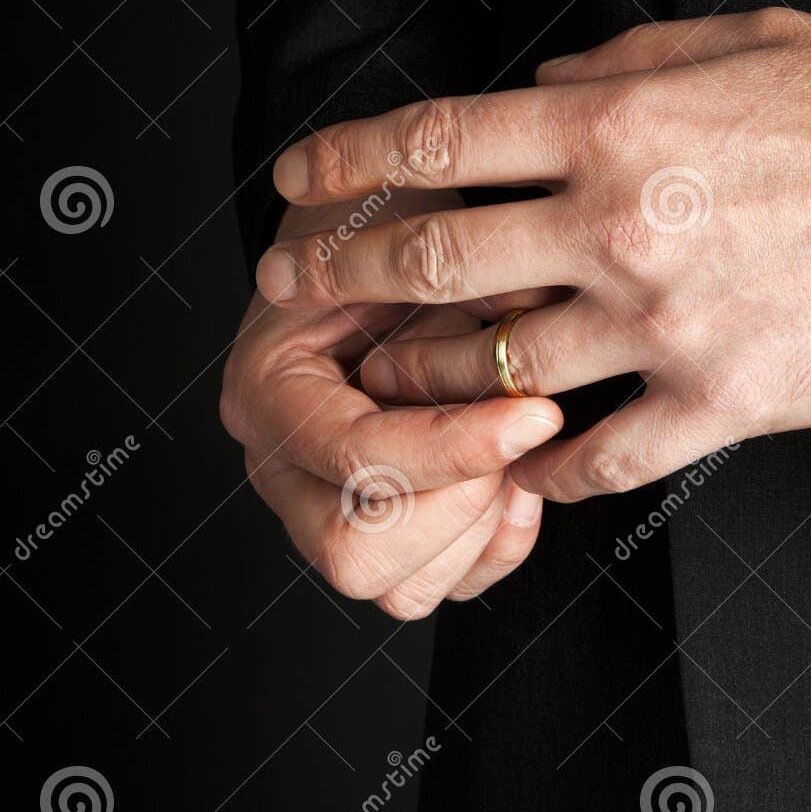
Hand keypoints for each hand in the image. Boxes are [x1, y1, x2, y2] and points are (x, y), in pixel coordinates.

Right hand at [219, 195, 563, 617]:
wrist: (371, 231)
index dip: (458, 448)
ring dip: (476, 530)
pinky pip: (434, 586)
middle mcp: (280, 464)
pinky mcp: (371, 528)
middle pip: (357, 559)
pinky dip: (488, 544)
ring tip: (516, 451)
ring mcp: (319, 506)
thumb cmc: (392, 224)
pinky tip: (511, 476)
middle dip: (458, 506)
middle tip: (517, 437)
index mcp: (268, 391)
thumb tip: (542, 348)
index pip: (359, 458)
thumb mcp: (428, 236)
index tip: (536, 416)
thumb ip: (472, 298)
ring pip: (398, 588)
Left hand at [253, 8, 810, 501]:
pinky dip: (545, 474)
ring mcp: (662, 321)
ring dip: (424, 381)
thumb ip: (623, 57)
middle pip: (438, 257)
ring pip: (495, 369)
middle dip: (342, 275)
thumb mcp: (741, 41)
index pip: (439, 140)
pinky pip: (602, 459)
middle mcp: (616, 222)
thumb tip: (543, 76)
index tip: (298, 183)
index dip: (346, 161)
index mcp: (616, 121)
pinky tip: (516, 476)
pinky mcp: (719, 401)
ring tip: (389, 388)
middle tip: (290, 293)